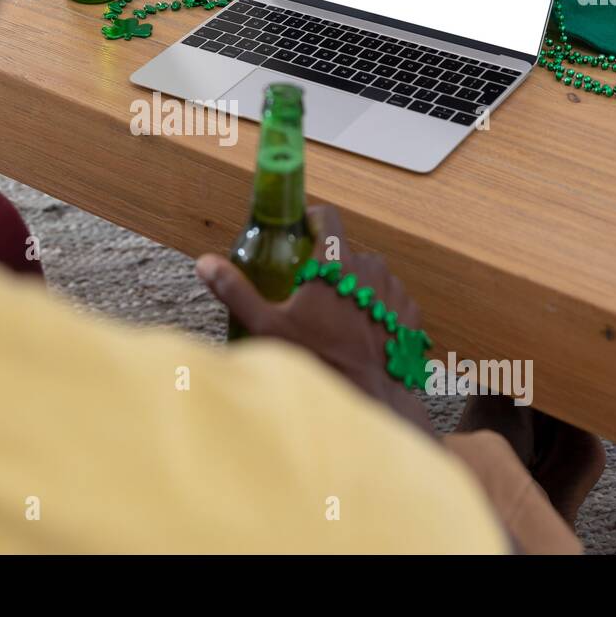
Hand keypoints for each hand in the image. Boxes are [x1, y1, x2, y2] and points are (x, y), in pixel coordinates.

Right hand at [196, 205, 431, 434]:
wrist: (368, 398)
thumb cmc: (316, 360)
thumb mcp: (266, 326)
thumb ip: (235, 290)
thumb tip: (205, 262)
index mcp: (335, 263)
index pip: (328, 217)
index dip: (314, 220)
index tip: (302, 234)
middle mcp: (369, 268)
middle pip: (348, 251)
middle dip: (332, 265)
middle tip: (313, 291)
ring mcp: (394, 290)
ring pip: (373, 273)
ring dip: (358, 285)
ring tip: (339, 314)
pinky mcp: (410, 313)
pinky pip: (393, 297)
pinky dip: (380, 306)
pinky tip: (363, 328)